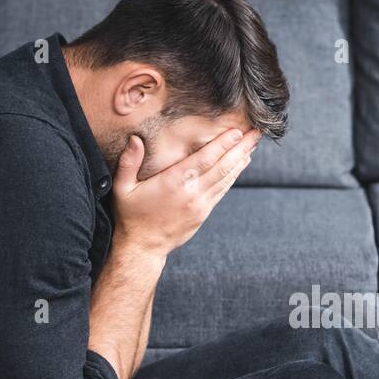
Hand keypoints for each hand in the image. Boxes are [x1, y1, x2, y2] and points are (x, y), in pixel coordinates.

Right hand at [109, 127, 260, 256]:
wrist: (144, 247)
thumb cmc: (132, 215)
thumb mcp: (123, 188)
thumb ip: (128, 162)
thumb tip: (135, 139)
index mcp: (173, 182)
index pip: (204, 160)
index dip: (222, 145)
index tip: (237, 131)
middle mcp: (191, 192)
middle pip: (222, 166)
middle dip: (240, 148)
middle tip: (256, 133)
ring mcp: (200, 204)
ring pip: (226, 178)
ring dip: (241, 160)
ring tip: (253, 144)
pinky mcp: (204, 212)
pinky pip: (222, 190)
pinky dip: (233, 176)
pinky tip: (241, 164)